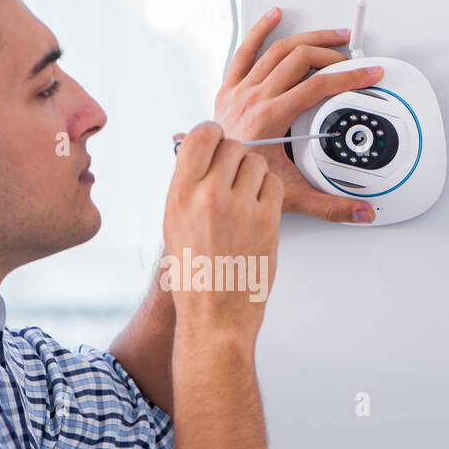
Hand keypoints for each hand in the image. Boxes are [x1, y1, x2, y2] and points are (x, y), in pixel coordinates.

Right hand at [162, 121, 281, 342]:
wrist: (215, 313)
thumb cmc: (194, 275)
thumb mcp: (175, 223)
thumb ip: (187, 184)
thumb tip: (197, 150)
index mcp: (180, 194)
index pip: (201, 135)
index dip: (211, 135)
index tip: (214, 141)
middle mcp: (209, 197)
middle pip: (232, 146)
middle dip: (232, 158)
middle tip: (229, 178)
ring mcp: (241, 208)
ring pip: (256, 163)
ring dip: (252, 175)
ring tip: (242, 198)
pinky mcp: (267, 221)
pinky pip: (273, 185)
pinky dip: (267, 193)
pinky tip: (256, 210)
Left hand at [196, 6, 382, 223]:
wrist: (210, 182)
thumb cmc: (241, 182)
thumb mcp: (290, 195)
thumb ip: (329, 206)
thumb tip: (360, 213)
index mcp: (270, 118)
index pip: (318, 87)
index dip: (349, 78)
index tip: (368, 74)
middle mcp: (253, 99)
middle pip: (300, 60)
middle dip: (333, 55)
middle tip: (353, 58)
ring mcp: (240, 91)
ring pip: (278, 50)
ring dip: (308, 38)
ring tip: (331, 37)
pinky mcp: (229, 89)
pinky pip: (243, 51)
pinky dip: (260, 30)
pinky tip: (274, 17)